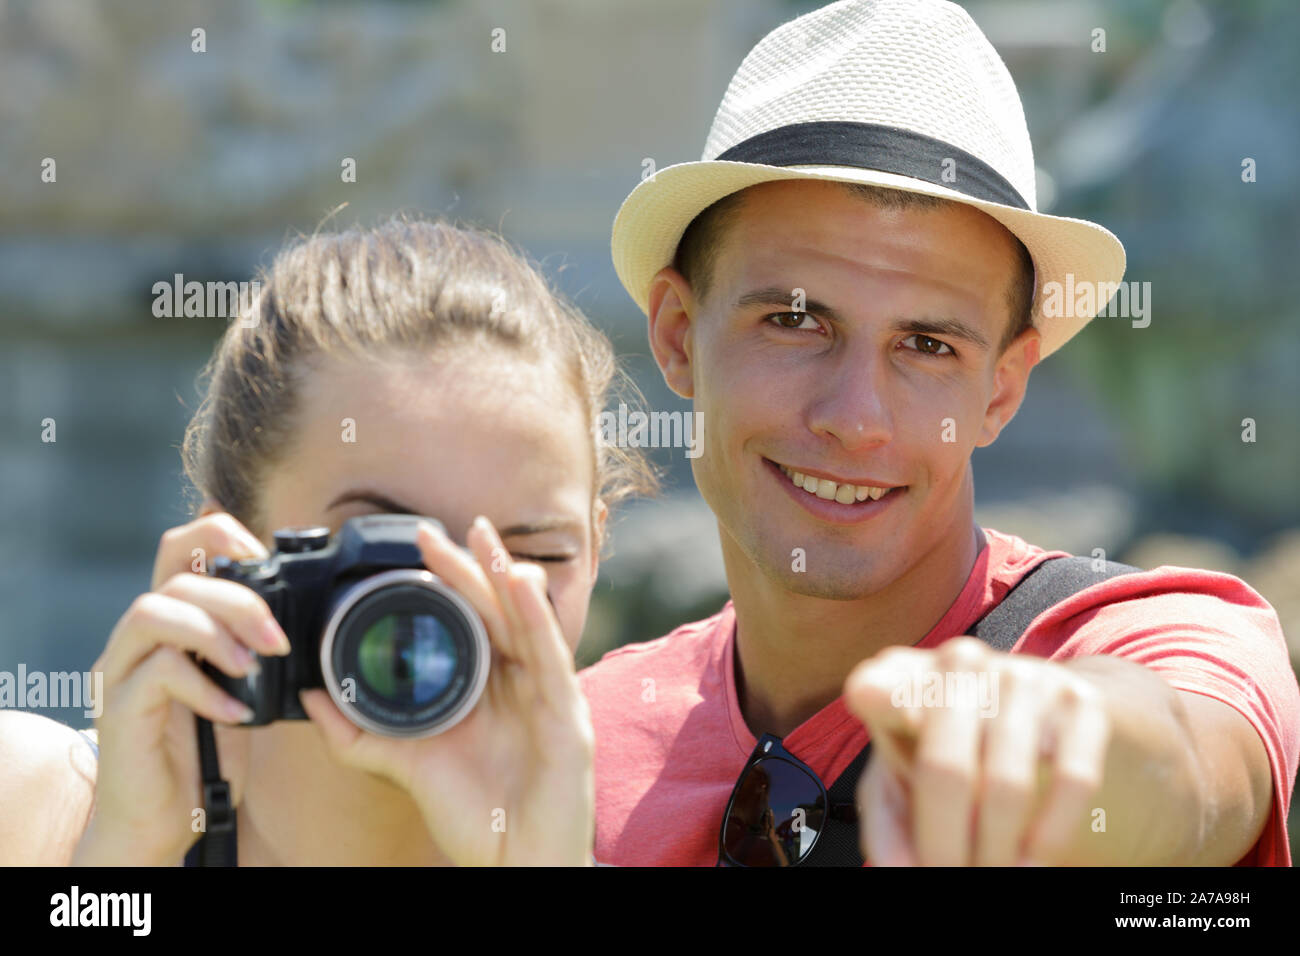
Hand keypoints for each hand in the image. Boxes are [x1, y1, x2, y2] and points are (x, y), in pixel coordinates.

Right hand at [73, 513, 289, 865]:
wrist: (164, 818)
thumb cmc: (205, 749)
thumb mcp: (242, 686)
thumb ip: (255, 647)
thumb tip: (304, 617)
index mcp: (169, 622)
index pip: (177, 547)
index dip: (219, 536)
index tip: (267, 562)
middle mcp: (136, 638)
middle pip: (174, 577)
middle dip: (237, 597)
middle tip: (277, 639)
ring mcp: (120, 671)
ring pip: (151, 611)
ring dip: (212, 631)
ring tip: (252, 665)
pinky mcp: (117, 709)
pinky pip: (156, 674)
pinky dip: (205, 688)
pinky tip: (237, 712)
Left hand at [300, 515, 594, 866]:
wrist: (511, 863)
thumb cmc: (474, 816)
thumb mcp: (407, 763)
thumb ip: (360, 730)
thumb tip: (311, 694)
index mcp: (491, 687)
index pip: (470, 620)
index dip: (447, 581)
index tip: (417, 547)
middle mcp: (521, 682)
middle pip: (495, 611)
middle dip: (467, 567)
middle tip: (432, 531)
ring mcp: (547, 695)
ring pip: (525, 621)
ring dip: (502, 575)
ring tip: (480, 536)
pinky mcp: (567, 715)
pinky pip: (551, 656)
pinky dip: (535, 616)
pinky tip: (518, 583)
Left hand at [843, 636, 1110, 865]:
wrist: (1039, 719)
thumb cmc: (945, 754)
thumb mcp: (902, 785)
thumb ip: (888, 828)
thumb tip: (898, 872)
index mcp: (900, 680)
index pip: (881, 680)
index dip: (879, 695)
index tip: (871, 701)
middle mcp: (960, 664)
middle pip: (944, 768)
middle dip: (944, 846)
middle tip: (947, 876)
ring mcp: (1023, 678)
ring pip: (1007, 787)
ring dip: (996, 853)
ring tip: (990, 874)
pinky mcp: (1080, 702)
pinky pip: (1071, 781)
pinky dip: (1048, 837)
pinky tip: (1030, 861)